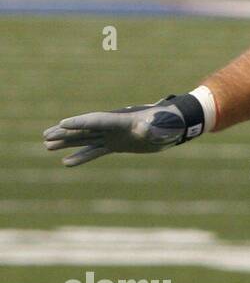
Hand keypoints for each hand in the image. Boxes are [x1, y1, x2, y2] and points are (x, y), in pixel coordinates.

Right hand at [43, 94, 203, 166]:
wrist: (171, 125)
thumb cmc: (166, 123)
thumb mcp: (160, 125)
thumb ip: (151, 127)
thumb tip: (143, 129)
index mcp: (120, 120)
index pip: (96, 121)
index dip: (80, 123)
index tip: (63, 124)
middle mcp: (111, 127)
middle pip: (84, 129)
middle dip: (65, 133)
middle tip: (45, 135)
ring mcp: (112, 136)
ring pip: (84, 139)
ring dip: (66, 143)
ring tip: (47, 145)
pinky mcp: (115, 145)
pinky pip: (94, 151)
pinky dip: (81, 156)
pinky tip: (66, 162)